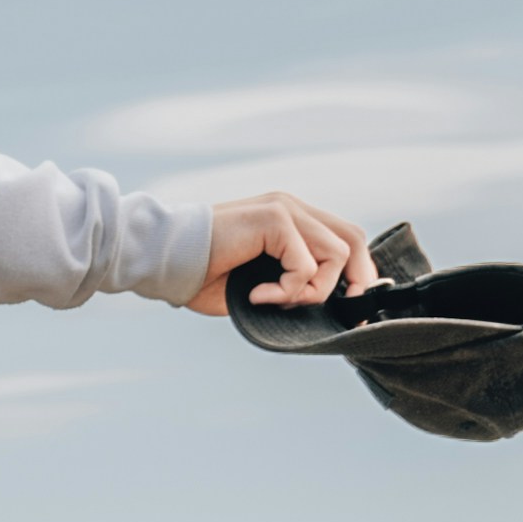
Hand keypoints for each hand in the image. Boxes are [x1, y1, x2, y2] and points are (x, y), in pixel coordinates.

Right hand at [190, 193, 379, 317]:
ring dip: (311, 292)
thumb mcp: (259, 282)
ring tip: (274, 300)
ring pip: (336, 255)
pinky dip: (287, 291)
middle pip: (353, 239)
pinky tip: (256, 295)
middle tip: (343, 313)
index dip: (358, 273)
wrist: (164, 259)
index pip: (345, 238)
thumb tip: (326, 308)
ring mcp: (285, 209)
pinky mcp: (275, 218)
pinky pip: (306, 265)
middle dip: (357, 281)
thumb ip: (292, 284)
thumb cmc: (202, 275)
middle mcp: (292, 208)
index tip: (351, 308)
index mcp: (290, 220)